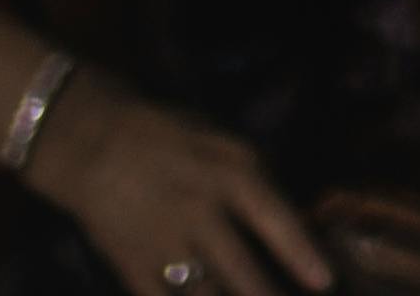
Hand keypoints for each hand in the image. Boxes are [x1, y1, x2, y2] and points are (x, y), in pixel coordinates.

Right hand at [29, 77, 328, 295]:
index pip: (274, 217)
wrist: (94, 144)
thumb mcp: (223, 141)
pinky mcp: (133, 270)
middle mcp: (199, 213)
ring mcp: (164, 247)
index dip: (301, 252)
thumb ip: (258, 177)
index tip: (325, 281)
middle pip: (241, 273)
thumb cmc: (172, 138)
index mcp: (228, 174)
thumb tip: (298, 216)